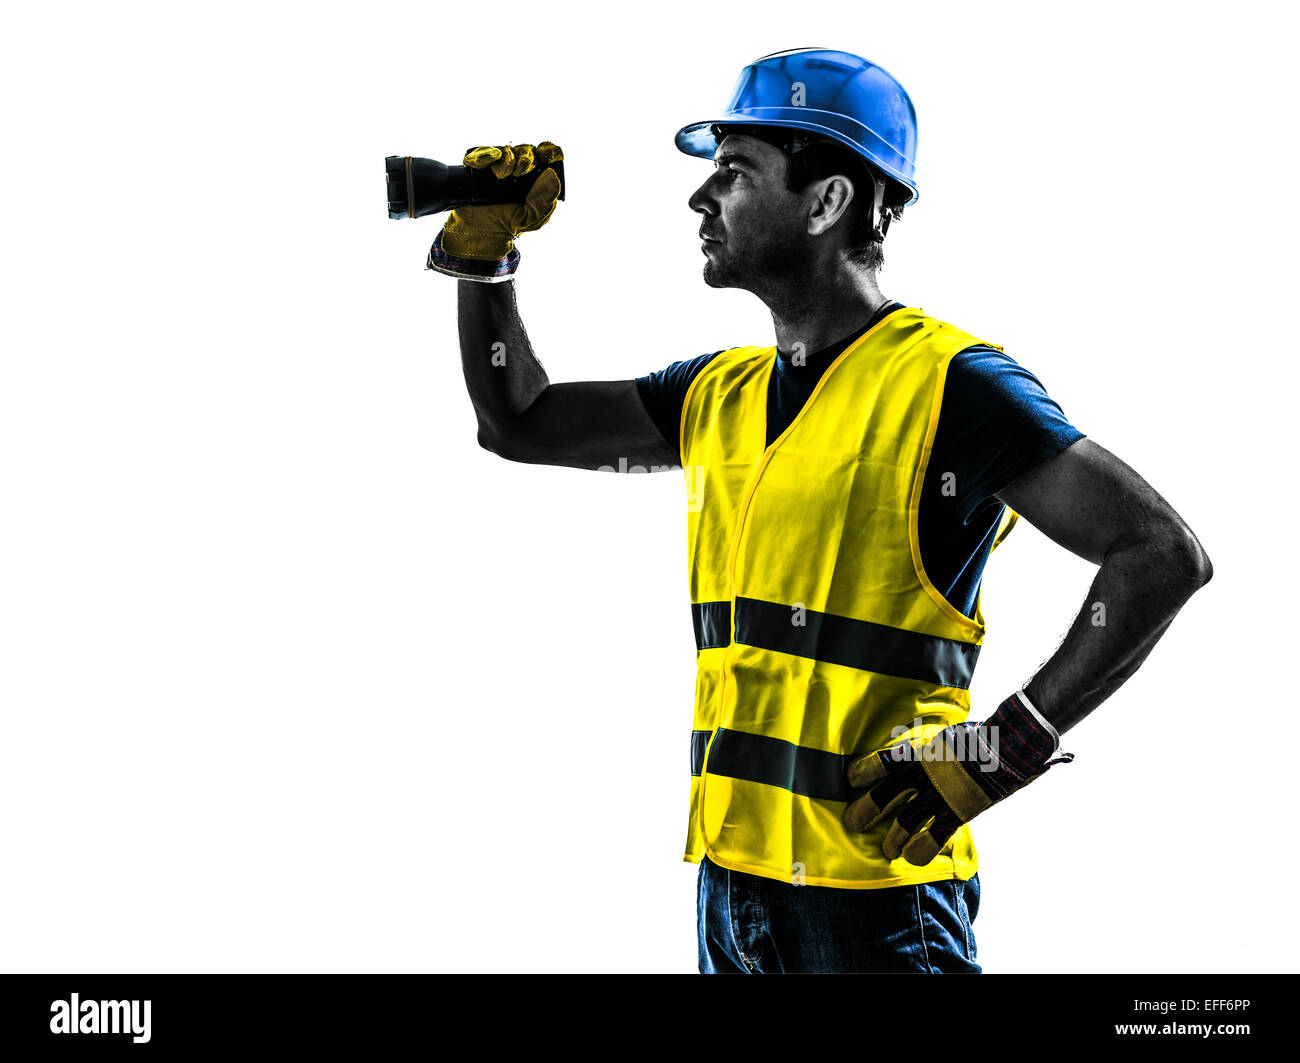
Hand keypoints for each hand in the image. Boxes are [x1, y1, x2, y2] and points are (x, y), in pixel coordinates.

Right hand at [440, 141, 563, 260]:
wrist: (475, 233)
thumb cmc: (503, 226)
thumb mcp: (529, 219)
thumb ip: (543, 201)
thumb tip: (553, 176)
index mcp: (532, 182)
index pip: (543, 159)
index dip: (548, 151)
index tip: (547, 154)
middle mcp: (516, 172)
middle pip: (526, 151)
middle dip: (526, 157)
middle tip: (520, 172)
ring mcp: (496, 168)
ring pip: (506, 150)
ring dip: (508, 159)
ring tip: (503, 175)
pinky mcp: (477, 167)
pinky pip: (482, 153)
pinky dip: (486, 155)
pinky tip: (490, 162)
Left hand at [842, 692, 1071, 865]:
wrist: (1007, 747)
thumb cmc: (980, 737)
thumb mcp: (947, 737)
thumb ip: (931, 748)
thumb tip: (924, 752)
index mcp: (919, 752)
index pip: (883, 762)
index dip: (864, 771)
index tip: (851, 779)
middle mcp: (923, 775)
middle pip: (885, 795)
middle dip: (866, 809)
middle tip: (852, 821)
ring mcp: (938, 796)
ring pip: (905, 821)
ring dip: (893, 837)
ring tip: (888, 849)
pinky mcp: (956, 813)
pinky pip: (933, 837)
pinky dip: (921, 850)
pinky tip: (912, 858)